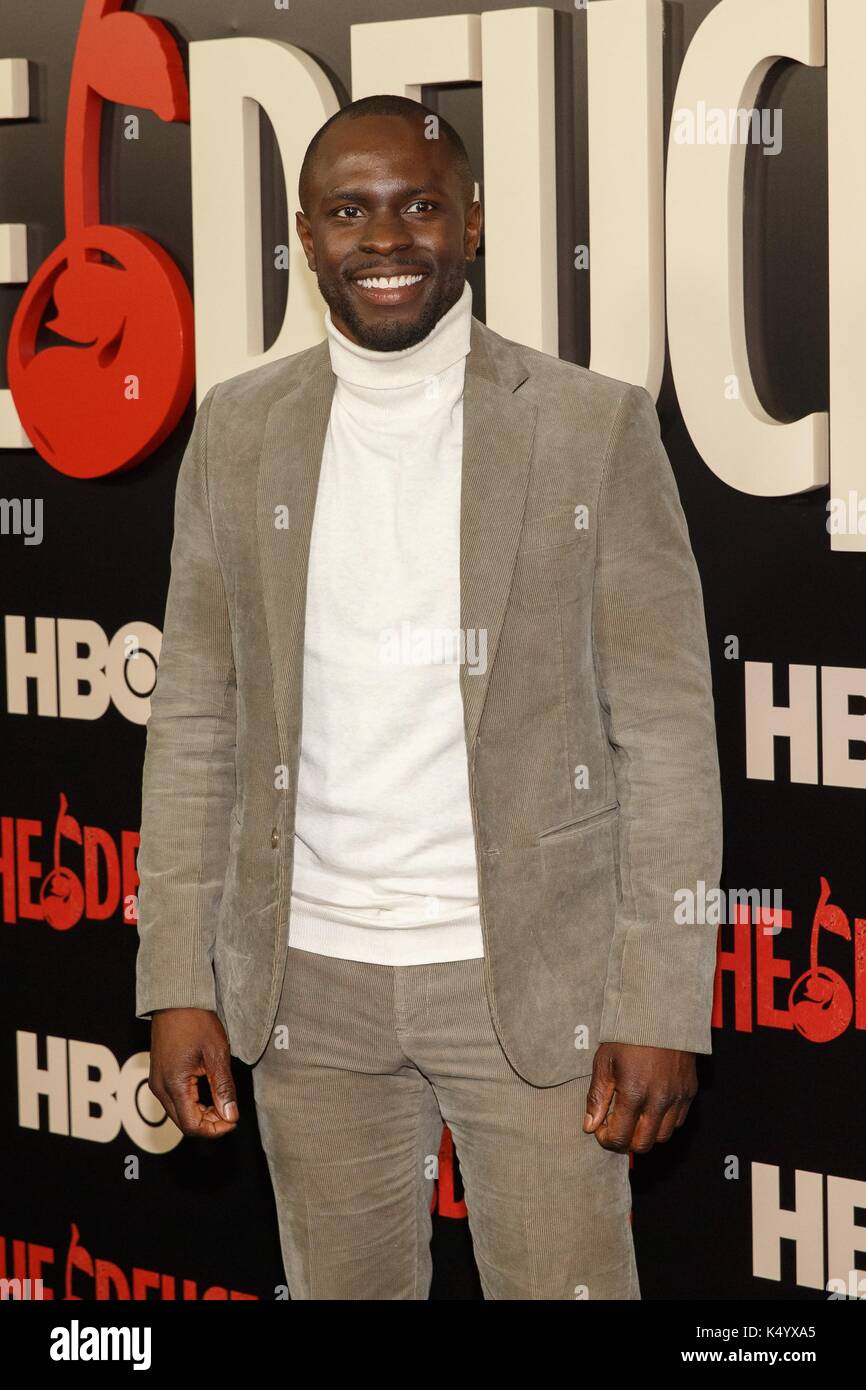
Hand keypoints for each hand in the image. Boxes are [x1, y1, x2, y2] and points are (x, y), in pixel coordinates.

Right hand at [148, 1008, 237, 1138]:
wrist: (176, 1001)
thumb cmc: (196, 1023)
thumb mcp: (216, 1055)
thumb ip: (223, 1088)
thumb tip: (231, 1116)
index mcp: (174, 1085)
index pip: (192, 1126)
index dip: (214, 1130)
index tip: (233, 1120)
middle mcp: (160, 1088)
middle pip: (184, 1124)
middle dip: (209, 1124)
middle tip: (230, 1112)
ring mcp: (157, 1083)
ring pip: (179, 1114)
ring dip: (201, 1115)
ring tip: (222, 1102)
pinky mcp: (159, 1077)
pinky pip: (175, 1102)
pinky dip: (192, 1105)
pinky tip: (208, 1094)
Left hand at [583, 1043, 696, 1152]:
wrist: (660, 1014)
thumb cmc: (629, 1035)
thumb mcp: (605, 1061)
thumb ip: (597, 1096)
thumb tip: (589, 1125)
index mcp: (634, 1093)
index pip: (619, 1137)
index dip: (606, 1138)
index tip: (600, 1129)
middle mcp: (659, 1100)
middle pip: (643, 1144)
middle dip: (626, 1141)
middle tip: (616, 1126)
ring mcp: (677, 1097)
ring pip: (663, 1136)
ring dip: (646, 1133)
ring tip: (634, 1117)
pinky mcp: (689, 1091)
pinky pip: (678, 1121)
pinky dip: (664, 1122)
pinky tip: (651, 1106)